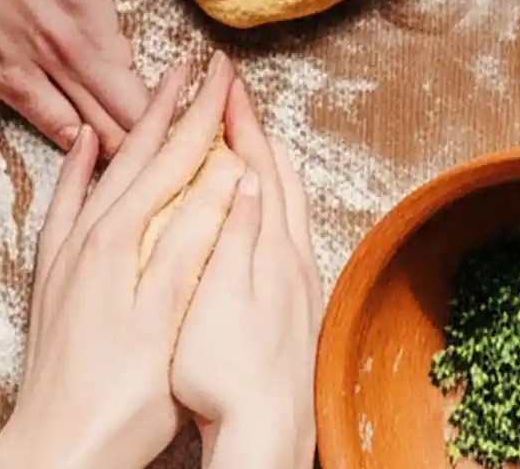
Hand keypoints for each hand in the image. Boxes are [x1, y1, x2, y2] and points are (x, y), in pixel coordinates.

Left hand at [0, 53, 244, 467]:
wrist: (59, 445)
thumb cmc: (122, 397)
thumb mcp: (168, 314)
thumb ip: (192, 241)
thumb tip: (223, 177)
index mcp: (123, 240)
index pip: (174, 160)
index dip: (205, 116)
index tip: (228, 76)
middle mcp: (90, 234)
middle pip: (137, 153)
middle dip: (171, 106)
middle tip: (196, 65)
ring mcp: (68, 252)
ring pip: (106, 170)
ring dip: (132, 126)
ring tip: (154, 91)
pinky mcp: (55, 274)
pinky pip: (66, 202)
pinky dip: (78, 168)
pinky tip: (85, 145)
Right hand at [172, 79, 322, 467]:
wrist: (264, 432)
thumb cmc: (229, 372)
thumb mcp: (221, 295)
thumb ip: (236, 232)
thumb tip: (242, 175)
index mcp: (272, 250)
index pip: (258, 169)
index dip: (241, 125)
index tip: (227, 87)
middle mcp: (293, 260)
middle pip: (280, 181)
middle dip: (258, 135)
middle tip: (238, 100)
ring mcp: (298, 283)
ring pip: (288, 208)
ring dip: (268, 168)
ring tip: (251, 143)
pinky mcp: (295, 306)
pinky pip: (288, 235)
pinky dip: (272, 205)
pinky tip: (260, 213)